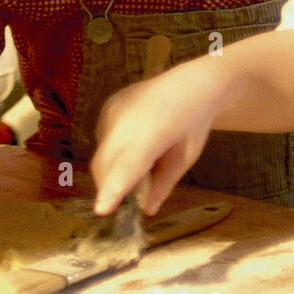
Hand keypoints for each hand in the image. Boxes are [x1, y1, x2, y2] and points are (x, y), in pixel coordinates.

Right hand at [90, 62, 219, 216]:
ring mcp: (112, 110)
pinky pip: (102, 140)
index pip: (128, 165)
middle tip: (127, 200)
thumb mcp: (184, 158)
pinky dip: (112, 153)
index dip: (113, 188)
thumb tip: (145, 210)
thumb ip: (163, 184)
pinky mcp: (107, 107)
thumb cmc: (192, 124)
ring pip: (100, 154)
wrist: (190, 84)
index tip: (101, 210)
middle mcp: (126, 119)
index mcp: (152, 134)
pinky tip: (135, 143)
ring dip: (111, 171)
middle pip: (105, 165)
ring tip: (142, 162)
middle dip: (110, 187)